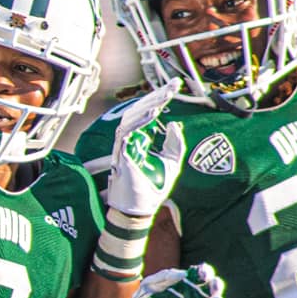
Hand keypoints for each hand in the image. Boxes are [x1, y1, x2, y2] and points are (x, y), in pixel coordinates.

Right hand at [92, 94, 185, 280]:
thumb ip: (174, 144)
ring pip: (131, 117)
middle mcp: (130, 139)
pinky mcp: (121, 154)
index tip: (175, 86)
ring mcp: (123, 146)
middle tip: (173, 86)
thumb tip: (173, 124)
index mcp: (140, 139)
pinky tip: (153, 113)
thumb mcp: (172, 163)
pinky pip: (126, 132)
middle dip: (156, 96)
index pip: (148, 112)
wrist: (141, 211)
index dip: (161, 97)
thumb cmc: (153, 189)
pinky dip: (139, 121)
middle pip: (139, 110)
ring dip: (148, 105)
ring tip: (164, 97)